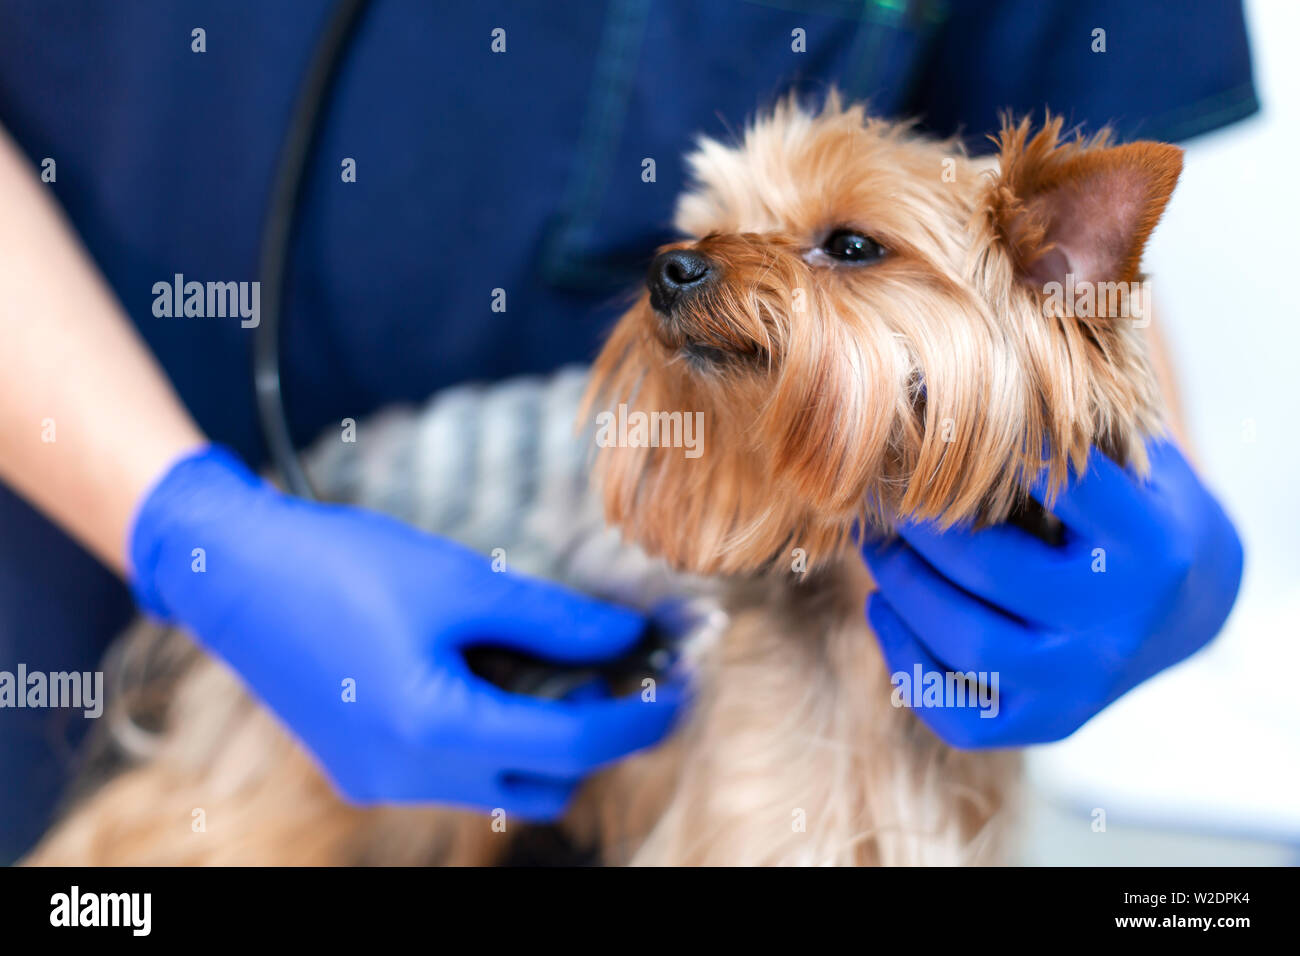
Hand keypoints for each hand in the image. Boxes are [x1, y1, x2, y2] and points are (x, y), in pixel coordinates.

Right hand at [128, 446, 680, 817]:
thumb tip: (626, 635)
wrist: (232, 572)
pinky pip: (451, 775)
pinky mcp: (361, 769)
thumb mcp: (462, 582)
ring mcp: (379, 783)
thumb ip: (553, 619)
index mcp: (436, 730)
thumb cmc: (344, 564)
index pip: (572, 746)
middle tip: (609, 665)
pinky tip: (482, 671)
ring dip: (539, 737)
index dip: (636, 718)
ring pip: (498, 785)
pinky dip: (487, 735)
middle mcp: (408, 777)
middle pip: (542, 780)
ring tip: (543, 662)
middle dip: (591, 732)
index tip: (678, 686)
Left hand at [862, 439, 1242, 747]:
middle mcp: (1119, 621)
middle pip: (995, 573)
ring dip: (903, 591)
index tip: (947, 424)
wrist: (1187, 609)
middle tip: (886, 497)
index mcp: (1150, 545)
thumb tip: (969, 381)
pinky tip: (884, 612)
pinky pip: (961, 716)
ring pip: (969, 644)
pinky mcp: (1050, 723)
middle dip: (921, 528)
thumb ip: (1073, 430)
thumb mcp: (1135, 461)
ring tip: (875, 550)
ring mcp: (1083, 681)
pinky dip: (907, 666)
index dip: (1002, 452)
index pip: (1069, 489)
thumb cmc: (1135, 512)